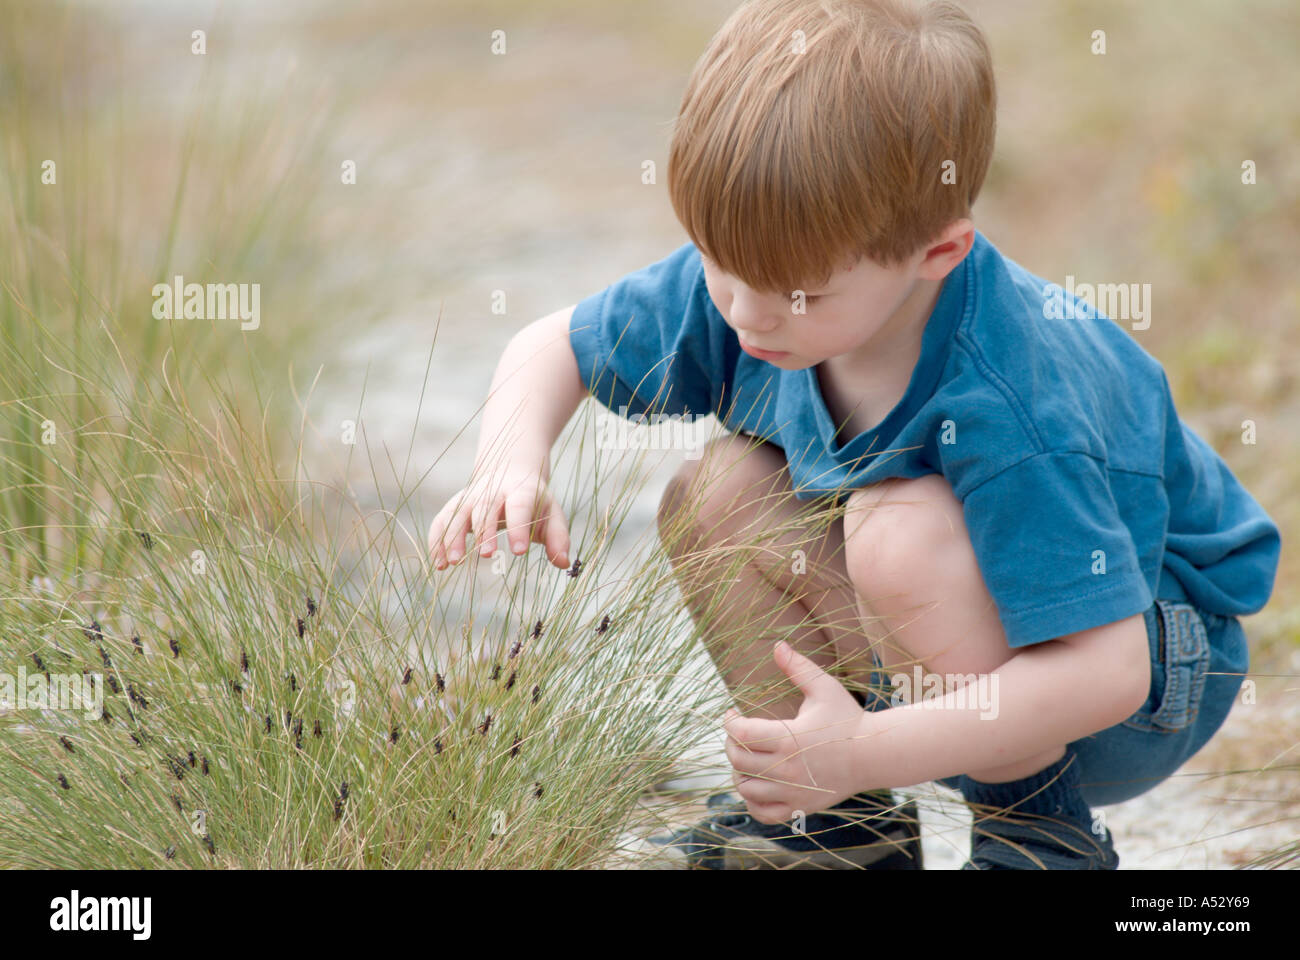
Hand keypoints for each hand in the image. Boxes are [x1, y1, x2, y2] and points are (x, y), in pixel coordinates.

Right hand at [427, 464, 569, 570]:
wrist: (510, 473)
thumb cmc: (534, 501)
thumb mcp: (552, 513)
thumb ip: (559, 538)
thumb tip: (564, 564)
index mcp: (521, 490)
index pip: (519, 506)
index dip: (519, 527)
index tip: (520, 551)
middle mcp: (493, 490)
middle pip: (485, 508)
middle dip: (485, 531)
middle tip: (486, 556)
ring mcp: (471, 496)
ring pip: (458, 513)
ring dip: (453, 537)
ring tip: (452, 563)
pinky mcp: (456, 505)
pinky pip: (442, 520)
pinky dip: (436, 540)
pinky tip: (439, 563)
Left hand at [723, 641, 870, 823]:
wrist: (874, 754)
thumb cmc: (848, 718)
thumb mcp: (824, 688)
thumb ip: (798, 667)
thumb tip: (778, 645)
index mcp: (790, 738)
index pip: (742, 734)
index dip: (730, 723)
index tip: (732, 714)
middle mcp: (788, 768)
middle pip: (739, 761)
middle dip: (730, 745)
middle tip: (737, 735)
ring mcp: (794, 791)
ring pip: (746, 789)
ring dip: (739, 773)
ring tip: (745, 758)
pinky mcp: (800, 807)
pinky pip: (764, 814)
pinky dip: (752, 802)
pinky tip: (756, 785)